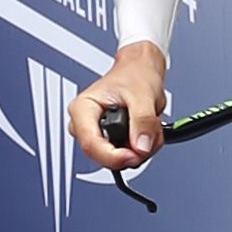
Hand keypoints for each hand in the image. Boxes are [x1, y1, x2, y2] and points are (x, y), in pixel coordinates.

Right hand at [71, 42, 168, 169]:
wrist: (140, 71)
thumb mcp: (141, 94)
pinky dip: (140, 149)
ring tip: (148, 127)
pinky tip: (145, 133)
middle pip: (102, 156)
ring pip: (115, 160)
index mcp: (82, 109)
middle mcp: (84, 124)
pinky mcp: (108, 141)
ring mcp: (95, 134)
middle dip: (130, 152)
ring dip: (139, 150)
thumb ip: (142, 121)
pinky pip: (124, 157)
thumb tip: (141, 147)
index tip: (133, 155)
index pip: (90, 144)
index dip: (113, 156)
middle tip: (148, 135)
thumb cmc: (134, 75)